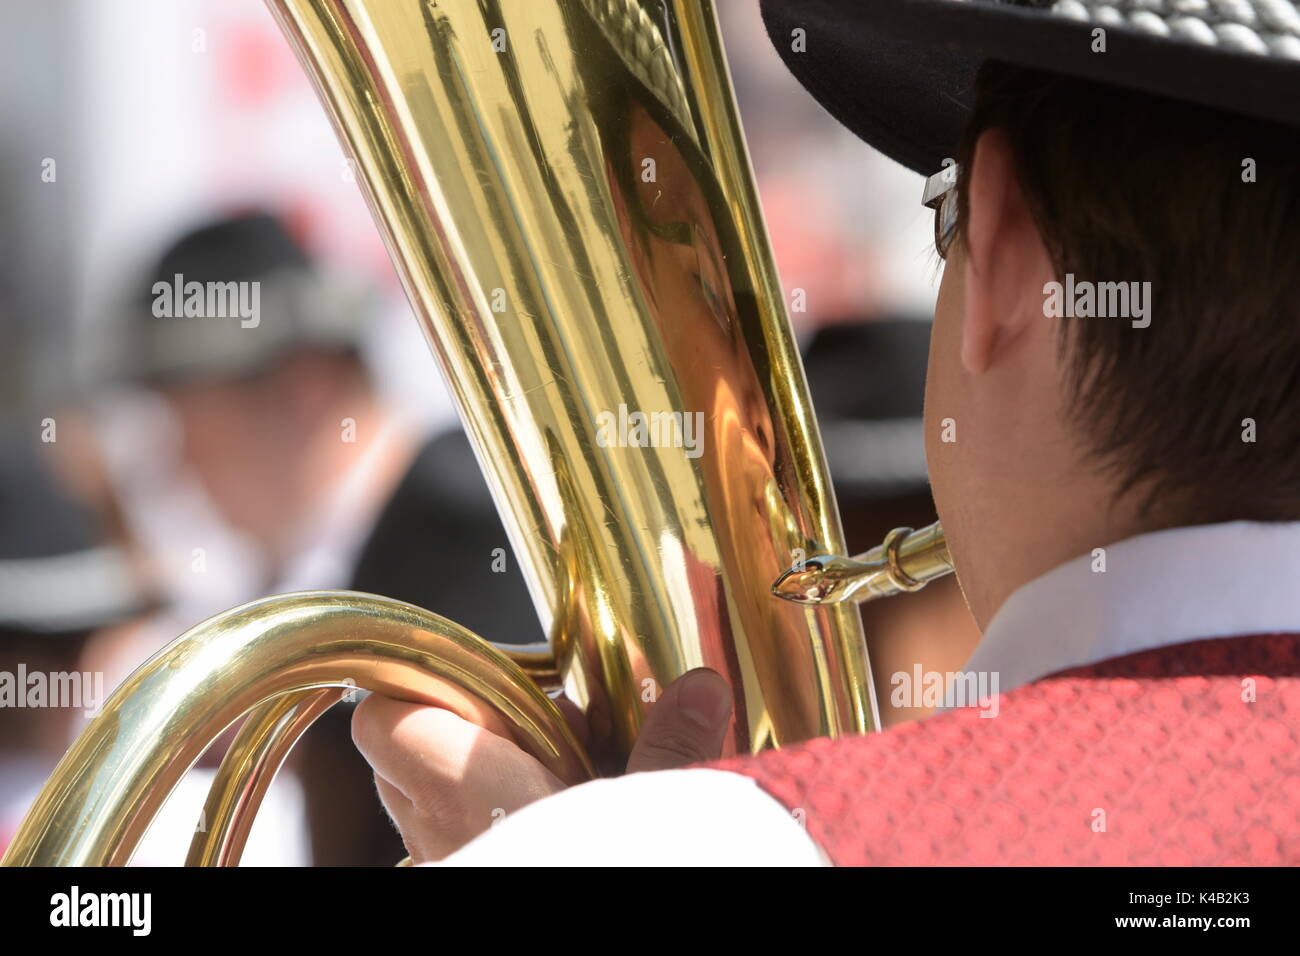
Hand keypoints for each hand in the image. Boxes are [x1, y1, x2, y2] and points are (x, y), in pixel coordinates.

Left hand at [351, 667, 733, 861]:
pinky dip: (501, 812)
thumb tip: (700, 690)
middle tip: (547, 727)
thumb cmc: (604, 871)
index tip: (496, 683)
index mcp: (462, 788)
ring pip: (432, 792)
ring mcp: (448, 860)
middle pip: (408, 748)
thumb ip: (669, 747)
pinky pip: (460, 831)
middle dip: (473, 723)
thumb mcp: (651, 810)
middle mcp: (438, 829)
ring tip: (569, 773)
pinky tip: (565, 815)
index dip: (428, 684)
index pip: (383, 717)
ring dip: (489, 769)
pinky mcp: (472, 876)